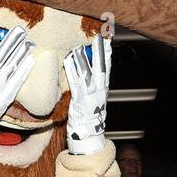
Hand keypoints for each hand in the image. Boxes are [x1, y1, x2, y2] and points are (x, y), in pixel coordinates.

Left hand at [61, 33, 111, 154]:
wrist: (89, 139)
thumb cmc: (89, 122)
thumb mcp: (93, 103)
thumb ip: (92, 89)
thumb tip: (88, 75)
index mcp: (102, 91)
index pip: (107, 68)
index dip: (107, 54)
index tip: (108, 40)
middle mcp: (98, 92)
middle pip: (100, 67)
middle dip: (100, 51)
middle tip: (99, 36)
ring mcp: (89, 96)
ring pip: (88, 74)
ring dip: (84, 58)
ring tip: (81, 44)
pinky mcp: (79, 102)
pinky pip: (75, 83)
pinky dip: (72, 71)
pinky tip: (69, 60)